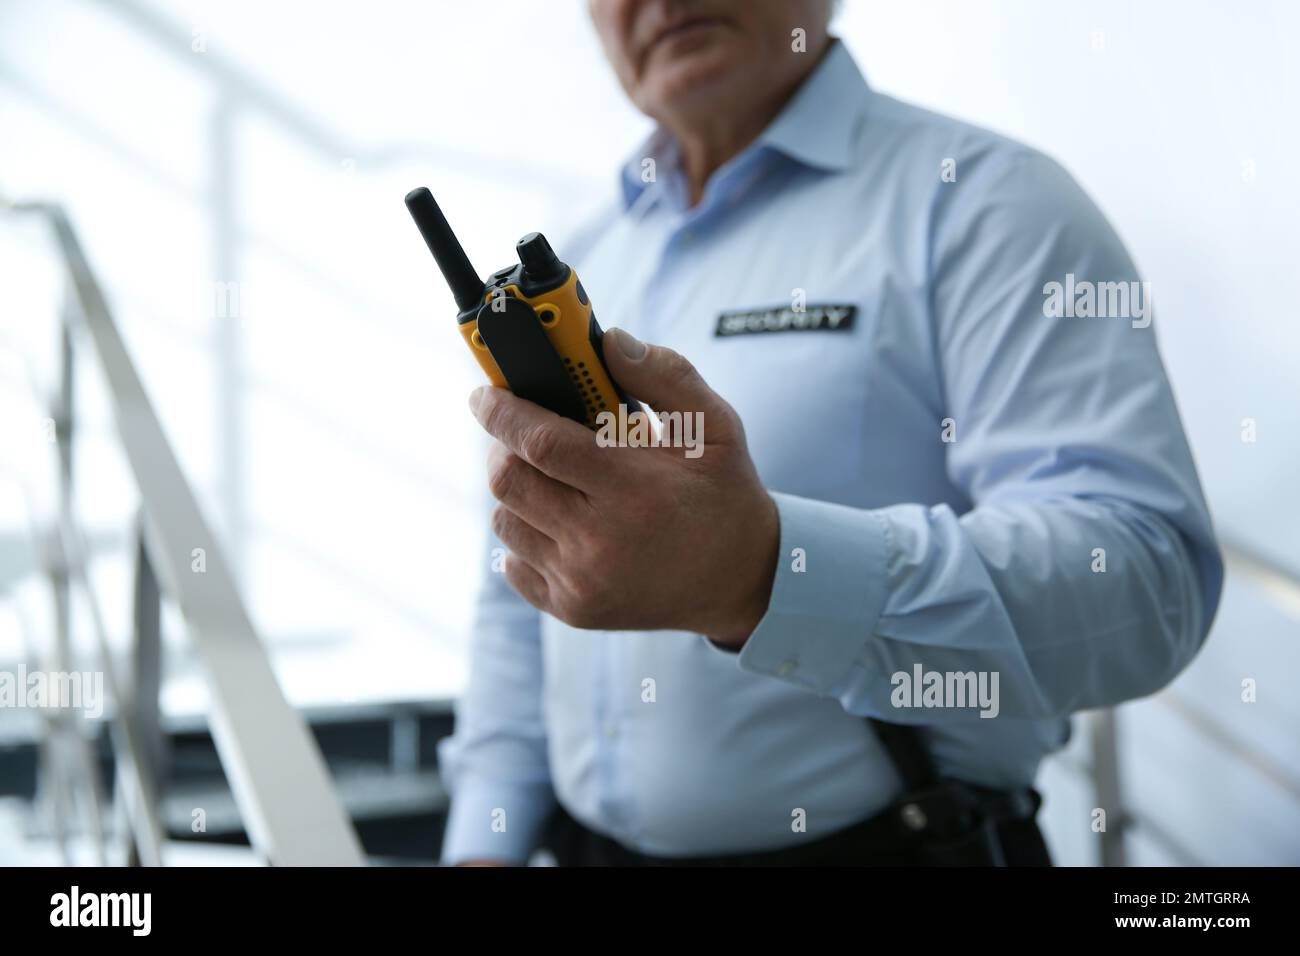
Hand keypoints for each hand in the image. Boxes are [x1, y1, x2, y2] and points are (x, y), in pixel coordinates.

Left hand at [470, 328, 778, 648]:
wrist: (742, 581)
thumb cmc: (724, 494)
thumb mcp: (716, 426)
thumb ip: (665, 376)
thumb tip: (609, 341)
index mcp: (635, 489)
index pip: (540, 442)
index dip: (502, 411)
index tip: (484, 394)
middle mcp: (601, 542)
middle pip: (508, 480)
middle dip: (503, 446)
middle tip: (521, 431)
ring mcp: (582, 582)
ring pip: (504, 521)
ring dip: (516, 490)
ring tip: (552, 479)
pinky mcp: (572, 610)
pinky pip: (513, 562)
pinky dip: (524, 534)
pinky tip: (559, 522)